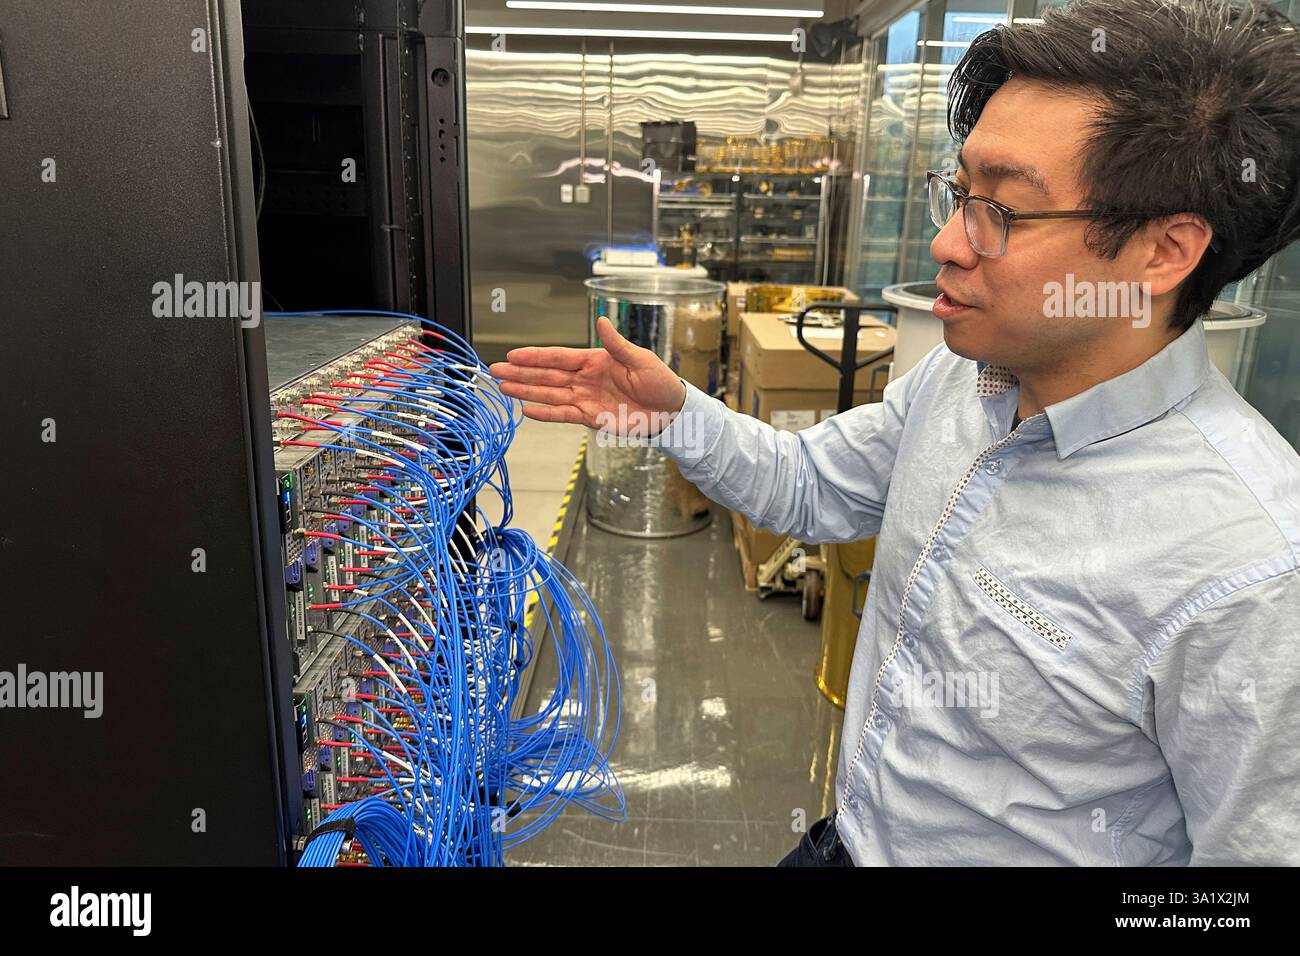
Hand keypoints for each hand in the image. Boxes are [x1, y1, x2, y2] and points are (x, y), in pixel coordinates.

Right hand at [488, 315, 687, 435]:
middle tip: (495, 371)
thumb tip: (602, 321)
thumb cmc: (659, 381)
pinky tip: (526, 410)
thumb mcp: (639, 359)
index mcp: (595, 360)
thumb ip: (616, 344)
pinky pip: (563, 415)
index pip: (559, 357)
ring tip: (503, 388)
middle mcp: (585, 379)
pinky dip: (546, 413)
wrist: (671, 411)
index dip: (535, 356)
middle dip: (521, 373)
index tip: (513, 354)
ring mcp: (586, 399)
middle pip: (547, 376)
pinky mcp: (591, 418)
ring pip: (549, 394)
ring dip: (526, 392)